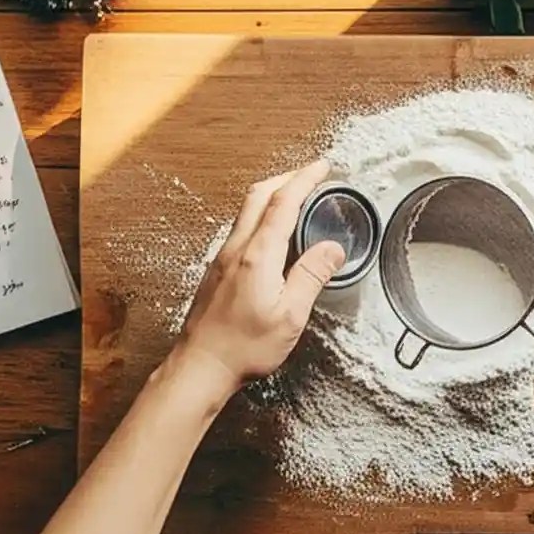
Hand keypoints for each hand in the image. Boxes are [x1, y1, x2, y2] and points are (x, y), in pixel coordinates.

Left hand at [173, 160, 345, 393]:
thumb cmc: (243, 347)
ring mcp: (223, 258)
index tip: (321, 167)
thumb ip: (311, 277)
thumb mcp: (291, 316)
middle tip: (310, 175)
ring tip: (295, 197)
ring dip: (272, 195)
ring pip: (247, 210)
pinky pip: (241, 229)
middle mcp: (236, 249)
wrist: (200, 366)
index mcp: (258, 255)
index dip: (304, 179)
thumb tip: (332, 248)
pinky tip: (272, 231)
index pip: (284, 203)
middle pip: (259, 196)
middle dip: (286, 178)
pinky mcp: (217, 271)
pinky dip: (261, 216)